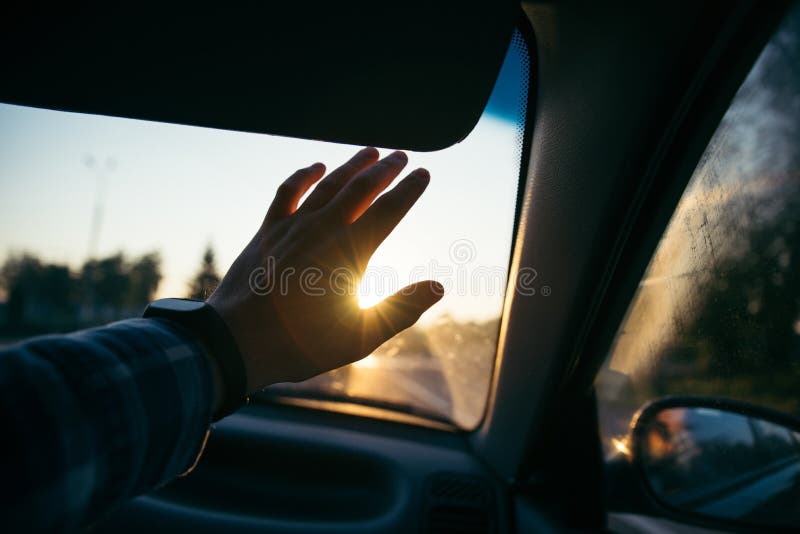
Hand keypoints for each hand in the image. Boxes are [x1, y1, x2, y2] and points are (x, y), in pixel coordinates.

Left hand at [207, 147, 443, 392]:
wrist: (236, 341)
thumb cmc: (299, 344)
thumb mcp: (359, 336)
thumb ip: (400, 310)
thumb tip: (438, 288)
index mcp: (350, 253)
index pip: (389, 211)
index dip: (409, 190)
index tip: (424, 173)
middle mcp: (324, 230)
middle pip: (361, 188)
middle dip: (386, 169)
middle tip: (403, 156)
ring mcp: (293, 226)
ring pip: (328, 184)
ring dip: (351, 165)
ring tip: (371, 151)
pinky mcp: (268, 230)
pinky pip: (288, 192)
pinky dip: (304, 175)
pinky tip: (316, 167)